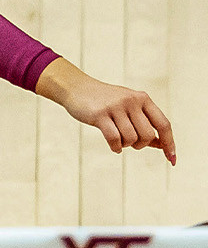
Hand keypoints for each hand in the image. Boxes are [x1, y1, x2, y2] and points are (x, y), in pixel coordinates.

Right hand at [35, 58, 174, 162]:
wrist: (76, 88)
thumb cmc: (105, 101)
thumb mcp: (128, 108)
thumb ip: (144, 123)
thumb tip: (160, 145)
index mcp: (142, 98)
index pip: (163, 124)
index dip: (169, 143)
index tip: (171, 160)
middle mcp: (131, 101)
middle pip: (147, 135)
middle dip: (141, 145)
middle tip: (132, 144)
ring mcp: (115, 107)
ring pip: (131, 138)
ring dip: (126, 145)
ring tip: (119, 142)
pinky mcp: (99, 114)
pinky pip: (114, 139)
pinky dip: (116, 147)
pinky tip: (114, 147)